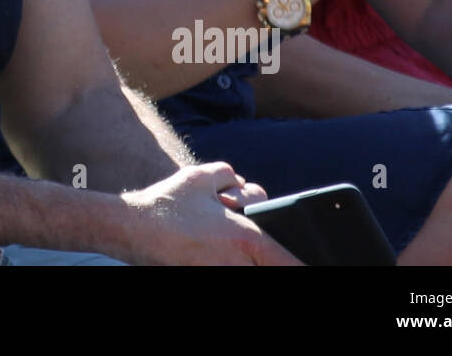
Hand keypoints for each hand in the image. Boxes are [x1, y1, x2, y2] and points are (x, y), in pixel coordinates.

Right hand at [120, 163, 299, 265]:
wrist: (130, 229)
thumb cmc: (166, 203)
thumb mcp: (199, 177)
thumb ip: (229, 176)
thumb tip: (242, 185)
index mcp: (243, 237)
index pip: (287, 261)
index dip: (303, 265)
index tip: (320, 263)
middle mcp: (236, 263)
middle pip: (268, 262)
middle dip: (266, 247)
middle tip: (234, 220)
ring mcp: (219, 274)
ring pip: (247, 265)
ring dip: (244, 252)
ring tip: (213, 231)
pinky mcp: (205, 275)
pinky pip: (228, 267)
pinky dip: (227, 257)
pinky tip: (206, 241)